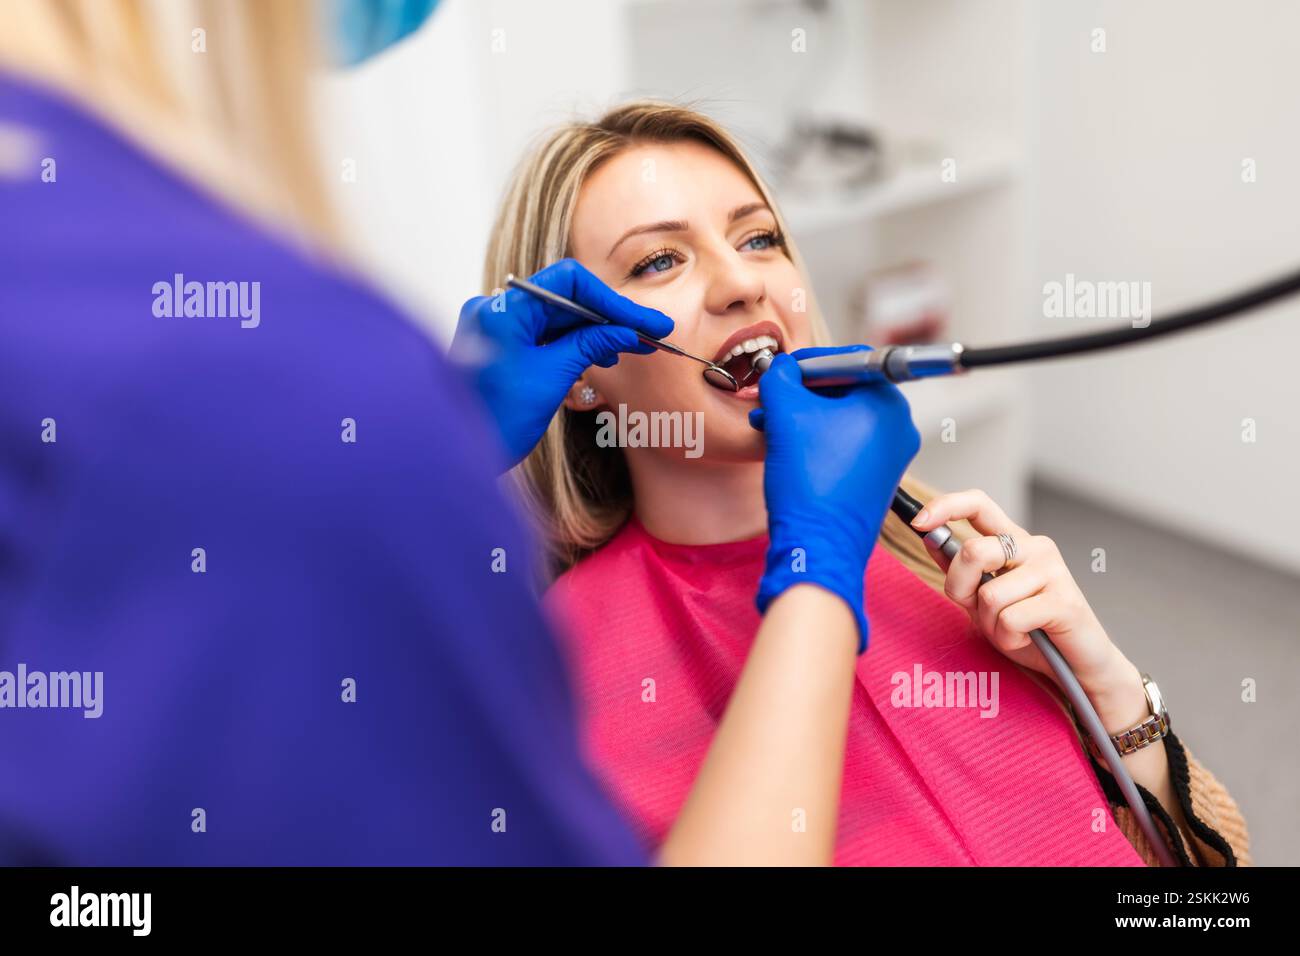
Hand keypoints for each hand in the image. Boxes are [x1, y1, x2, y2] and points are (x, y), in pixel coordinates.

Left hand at [450, 258, 672, 469]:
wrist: (455, 458)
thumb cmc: (495, 421)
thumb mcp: (552, 378)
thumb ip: (589, 345)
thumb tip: (626, 332)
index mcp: (503, 309)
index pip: (569, 282)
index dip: (611, 300)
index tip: (643, 322)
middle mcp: (496, 310)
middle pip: (565, 299)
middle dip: (609, 317)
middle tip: (650, 334)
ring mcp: (496, 330)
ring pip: (557, 318)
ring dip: (596, 331)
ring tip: (630, 349)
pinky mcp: (500, 349)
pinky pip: (544, 336)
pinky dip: (574, 345)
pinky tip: (601, 357)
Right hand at [749, 346, 921, 652]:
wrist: (818, 546)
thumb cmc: (810, 483)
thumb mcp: (785, 415)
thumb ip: (781, 377)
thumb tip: (782, 368)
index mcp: (887, 403)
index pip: (846, 360)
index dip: (806, 364)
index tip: (781, 372)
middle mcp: (898, 427)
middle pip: (844, 390)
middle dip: (801, 395)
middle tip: (771, 402)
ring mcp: (890, 456)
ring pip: (841, 419)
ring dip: (803, 419)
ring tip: (770, 428)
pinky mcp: (877, 478)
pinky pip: (845, 445)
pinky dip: (815, 441)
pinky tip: (786, 449)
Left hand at [909, 488, 1144, 725]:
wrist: (1076, 667)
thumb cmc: (1030, 631)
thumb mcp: (983, 601)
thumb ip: (960, 571)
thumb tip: (929, 538)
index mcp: (1014, 542)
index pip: (979, 504)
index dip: (946, 506)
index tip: (919, 521)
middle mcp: (1035, 548)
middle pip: (974, 551)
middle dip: (961, 588)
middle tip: (979, 611)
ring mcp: (1053, 571)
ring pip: (990, 594)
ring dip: (991, 624)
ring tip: (1015, 630)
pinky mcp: (1064, 601)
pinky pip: (1011, 619)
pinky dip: (1010, 638)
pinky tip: (1029, 638)